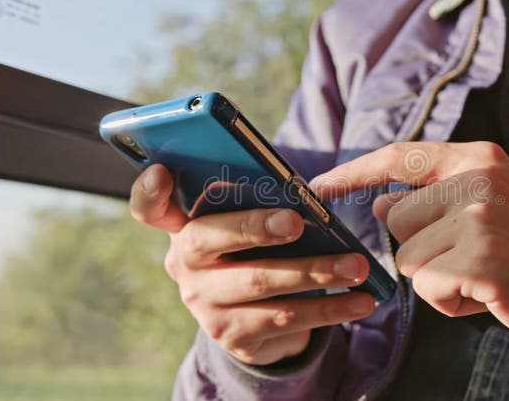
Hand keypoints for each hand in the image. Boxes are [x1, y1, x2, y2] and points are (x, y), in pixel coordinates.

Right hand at [129, 164, 374, 364]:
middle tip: (296, 222)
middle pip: (210, 239)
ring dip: (314, 273)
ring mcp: (203, 303)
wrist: (255, 316)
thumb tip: (302, 195)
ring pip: (259, 282)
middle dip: (254, 227)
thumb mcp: (249, 224)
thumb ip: (256, 203)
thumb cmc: (256, 249)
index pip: (149, 207)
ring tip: (357, 266)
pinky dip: (328, 309)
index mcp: (183, 225)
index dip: (149, 190)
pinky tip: (359, 301)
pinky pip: (284, 319)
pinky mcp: (231, 335)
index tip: (163, 172)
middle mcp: (183, 264)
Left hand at [310, 142, 508, 350]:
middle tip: (469, 260)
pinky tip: (489, 296)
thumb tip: (379, 205)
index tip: (318, 185)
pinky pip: (429, 286)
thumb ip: (435, 199)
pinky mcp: (482, 257)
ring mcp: (481, 215)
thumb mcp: (487, 206)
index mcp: (478, 157)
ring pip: (408, 256)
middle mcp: (478, 177)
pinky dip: (450, 302)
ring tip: (482, 277)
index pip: (400, 157)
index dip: (354, 171)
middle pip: (395, 220)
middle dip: (421, 250)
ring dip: (437, 279)